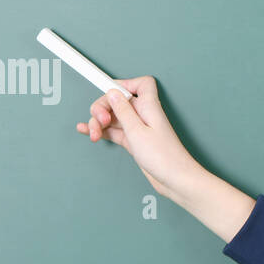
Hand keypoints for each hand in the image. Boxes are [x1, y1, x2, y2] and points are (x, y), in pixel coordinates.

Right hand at [75, 76, 204, 203]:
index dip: (124, 84)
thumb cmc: (164, 158)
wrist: (175, 180)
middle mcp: (144, 115)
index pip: (140, 84)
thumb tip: (112, 92)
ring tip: (93, 134)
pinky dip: (102, 131)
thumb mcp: (137, 131)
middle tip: (99, 120)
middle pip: (118, 101)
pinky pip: (114, 131)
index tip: (107, 91)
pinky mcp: (134, 141)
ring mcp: (138, 128)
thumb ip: (123, 111)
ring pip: (113, 117)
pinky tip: (88, 131)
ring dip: (99, 123)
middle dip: (103, 108)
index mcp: (149, 106)